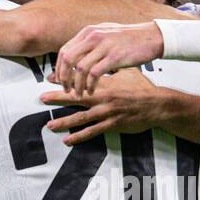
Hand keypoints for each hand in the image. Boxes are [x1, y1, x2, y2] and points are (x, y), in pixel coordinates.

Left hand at [40, 69, 168, 145]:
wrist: (157, 104)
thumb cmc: (142, 88)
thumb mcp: (126, 71)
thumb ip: (110, 67)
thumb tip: (99, 59)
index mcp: (105, 82)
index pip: (80, 78)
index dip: (65, 78)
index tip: (49, 78)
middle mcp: (103, 97)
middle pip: (76, 97)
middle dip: (57, 97)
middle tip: (41, 98)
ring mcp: (107, 112)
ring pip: (81, 117)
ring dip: (64, 121)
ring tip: (50, 124)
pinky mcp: (113, 124)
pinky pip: (93, 131)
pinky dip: (79, 136)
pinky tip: (68, 140)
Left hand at [52, 22, 163, 93]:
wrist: (152, 37)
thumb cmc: (130, 39)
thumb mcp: (105, 34)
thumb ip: (88, 44)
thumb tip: (72, 56)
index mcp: (89, 32)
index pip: (64, 50)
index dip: (59, 68)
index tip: (60, 80)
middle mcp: (94, 37)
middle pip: (68, 59)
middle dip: (64, 77)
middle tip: (66, 89)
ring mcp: (104, 46)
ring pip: (80, 68)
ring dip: (77, 84)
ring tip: (79, 94)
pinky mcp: (114, 57)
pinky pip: (95, 74)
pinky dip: (90, 85)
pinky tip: (92, 91)